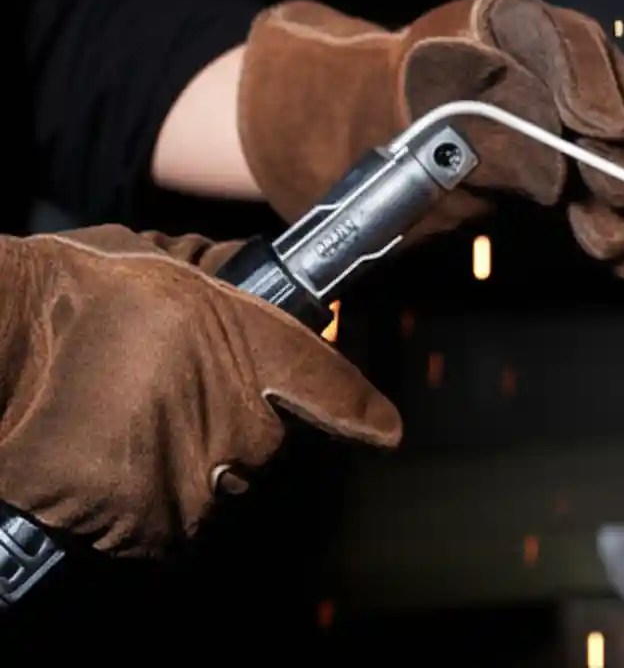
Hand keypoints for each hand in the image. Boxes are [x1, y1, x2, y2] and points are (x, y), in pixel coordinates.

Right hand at [0, 225, 399, 558]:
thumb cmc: (75, 296)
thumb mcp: (166, 261)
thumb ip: (224, 276)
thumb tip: (266, 276)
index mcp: (252, 346)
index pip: (328, 387)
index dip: (359, 410)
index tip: (383, 430)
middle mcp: (241, 420)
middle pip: (264, 447)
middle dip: (234, 428)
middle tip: (172, 394)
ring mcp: (198, 478)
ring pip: (216, 488)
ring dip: (189, 469)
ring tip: (131, 425)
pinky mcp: (150, 524)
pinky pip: (164, 526)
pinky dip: (143, 506)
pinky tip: (111, 462)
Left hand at [238, 0, 623, 277]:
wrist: (376, 144)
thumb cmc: (388, 125)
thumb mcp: (422, 132)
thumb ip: (489, 144)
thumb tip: (555, 176)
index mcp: (498, 23)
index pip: (554, 38)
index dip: (587, 83)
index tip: (603, 131)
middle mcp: (543, 55)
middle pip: (601, 96)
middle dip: (619, 155)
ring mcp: (562, 104)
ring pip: (609, 147)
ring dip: (621, 201)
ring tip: (621, 247)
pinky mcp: (568, 154)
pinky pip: (596, 183)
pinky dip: (609, 221)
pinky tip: (621, 259)